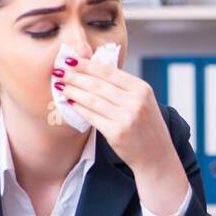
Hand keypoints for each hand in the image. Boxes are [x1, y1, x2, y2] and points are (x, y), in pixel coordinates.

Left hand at [57, 57, 189, 214]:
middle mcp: (135, 102)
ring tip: (60, 86)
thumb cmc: (146, 126)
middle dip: (75, 76)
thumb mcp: (143, 101)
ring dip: (73, 91)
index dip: (87, 65)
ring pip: (92, 100)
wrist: (156, 155)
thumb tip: (93, 69)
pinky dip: (78, 109)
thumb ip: (123, 87)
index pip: (109, 72)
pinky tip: (70, 103)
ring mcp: (126, 118)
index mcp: (142, 89)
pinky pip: (91, 117)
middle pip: (98, 84)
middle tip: (58, 71)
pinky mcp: (117, 133)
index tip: (70, 59)